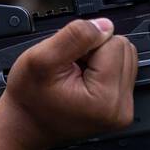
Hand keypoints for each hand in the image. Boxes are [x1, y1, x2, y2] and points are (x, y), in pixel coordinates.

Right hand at [0, 17, 135, 149]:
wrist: (25, 124)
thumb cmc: (30, 99)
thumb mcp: (40, 58)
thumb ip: (74, 36)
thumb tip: (105, 25)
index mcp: (106, 98)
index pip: (113, 43)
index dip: (87, 45)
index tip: (69, 62)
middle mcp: (120, 108)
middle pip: (123, 49)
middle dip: (96, 51)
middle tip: (71, 68)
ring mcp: (123, 109)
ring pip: (124, 57)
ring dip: (99, 59)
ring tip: (76, 74)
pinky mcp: (121, 107)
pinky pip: (121, 69)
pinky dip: (101, 69)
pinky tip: (83, 80)